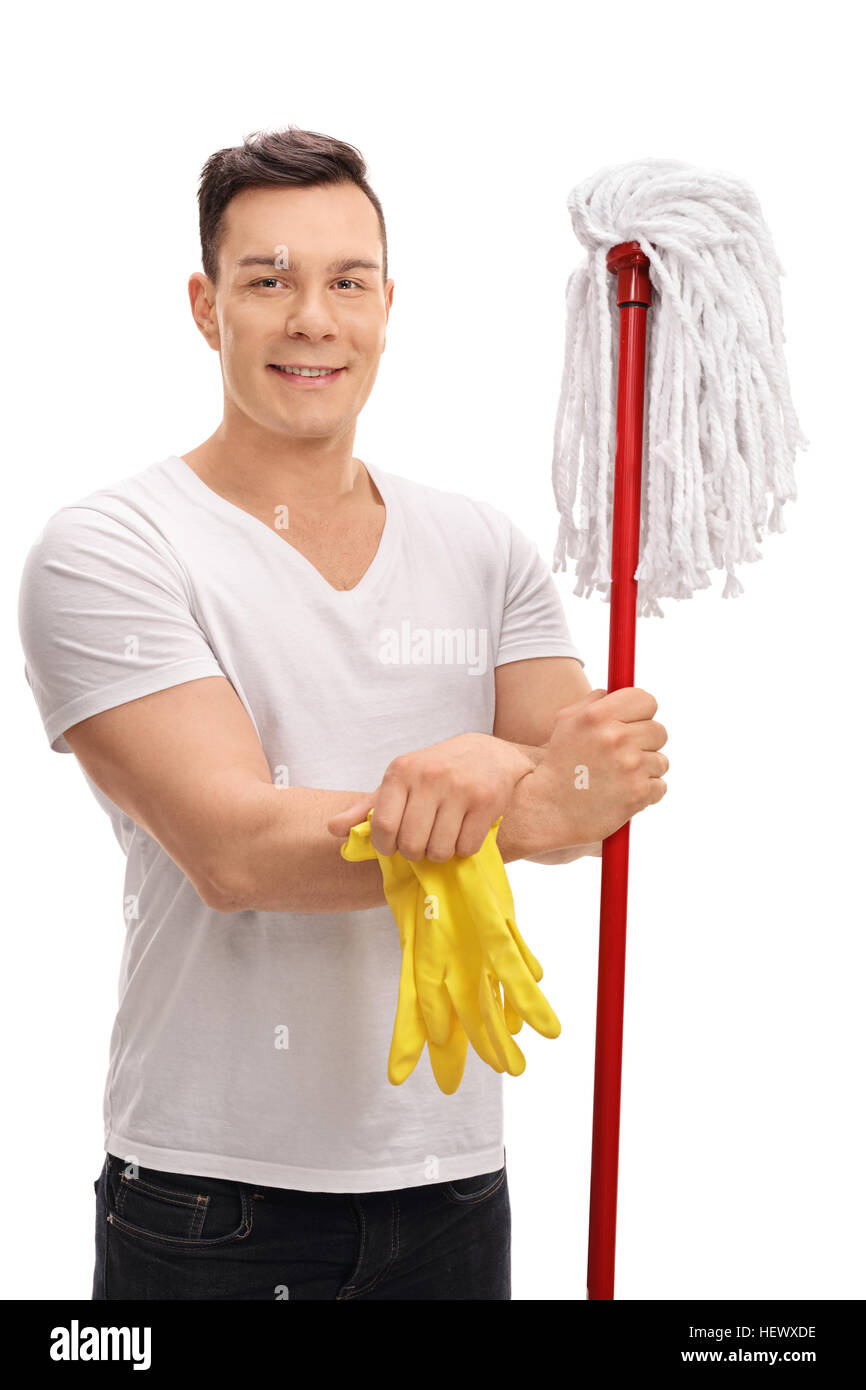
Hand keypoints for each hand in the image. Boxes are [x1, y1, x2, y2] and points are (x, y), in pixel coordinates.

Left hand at [326, 733, 535, 860]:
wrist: (487, 754)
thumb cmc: (435, 772)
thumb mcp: (398, 782)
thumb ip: (366, 808)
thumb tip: (333, 829)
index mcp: (401, 772)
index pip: (384, 826)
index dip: (385, 846)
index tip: (392, 846)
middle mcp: (430, 778)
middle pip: (411, 844)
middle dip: (413, 853)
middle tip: (420, 843)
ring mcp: (460, 789)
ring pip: (439, 850)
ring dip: (438, 853)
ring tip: (442, 837)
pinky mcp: (486, 802)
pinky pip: (466, 848)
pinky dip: (462, 849)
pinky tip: (462, 831)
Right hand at [528, 688, 668, 847]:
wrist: (549, 811)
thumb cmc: (559, 764)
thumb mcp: (566, 723)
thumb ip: (594, 702)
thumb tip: (617, 691)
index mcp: (597, 715)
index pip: (646, 700)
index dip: (641, 712)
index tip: (633, 724)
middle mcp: (615, 737)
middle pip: (659, 730)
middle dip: (644, 743)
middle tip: (623, 756)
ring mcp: (629, 766)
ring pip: (660, 760)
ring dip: (645, 770)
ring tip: (618, 778)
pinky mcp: (639, 793)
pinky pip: (660, 786)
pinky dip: (646, 792)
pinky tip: (622, 794)